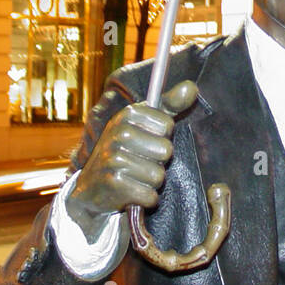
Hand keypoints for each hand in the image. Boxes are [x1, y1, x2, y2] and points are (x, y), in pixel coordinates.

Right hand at [67, 81, 197, 241]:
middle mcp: (118, 133)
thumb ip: (171, 105)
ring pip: (159, 175)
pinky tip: (131, 192)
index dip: (162, 137)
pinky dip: (145, 198)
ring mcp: (113, 158)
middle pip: (166, 151)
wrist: (92, 187)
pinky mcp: (113, 184)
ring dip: (151, 181)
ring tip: (135, 177)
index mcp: (127, 114)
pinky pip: (150, 195)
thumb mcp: (146, 124)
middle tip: (140, 162)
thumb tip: (192, 86)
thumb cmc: (127, 151)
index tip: (147, 140)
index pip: (167, 125)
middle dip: (158, 162)